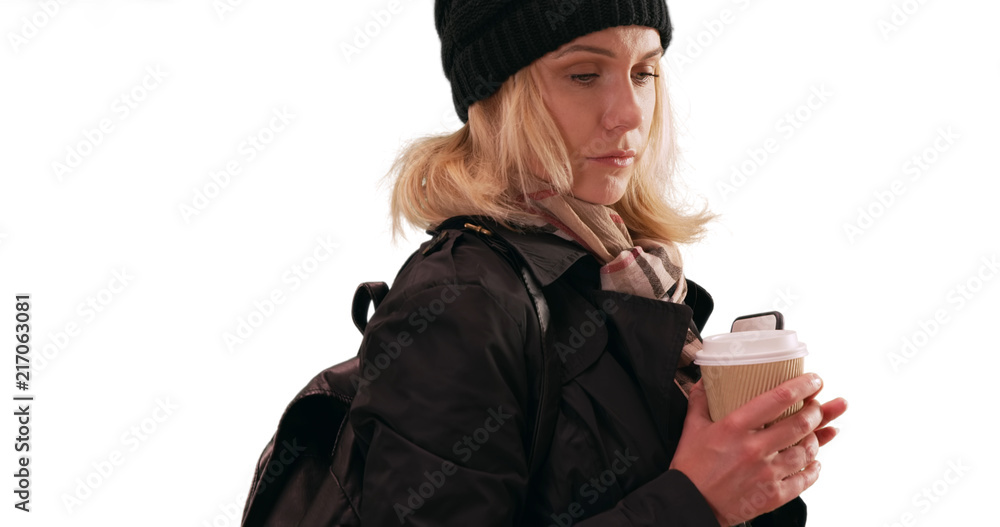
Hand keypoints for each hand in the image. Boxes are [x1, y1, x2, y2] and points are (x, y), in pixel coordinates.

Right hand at [669, 373, 846, 525]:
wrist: (690, 504)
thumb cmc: (691, 467)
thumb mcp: (692, 428)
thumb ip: (700, 400)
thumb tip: (705, 380)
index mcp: (735, 426)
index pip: (779, 398)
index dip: (803, 386)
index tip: (814, 380)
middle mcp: (754, 448)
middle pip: (800, 423)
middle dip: (817, 411)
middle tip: (818, 406)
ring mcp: (766, 473)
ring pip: (807, 451)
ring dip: (816, 439)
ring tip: (814, 434)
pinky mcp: (773, 495)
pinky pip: (804, 479)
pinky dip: (814, 469)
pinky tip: (814, 463)